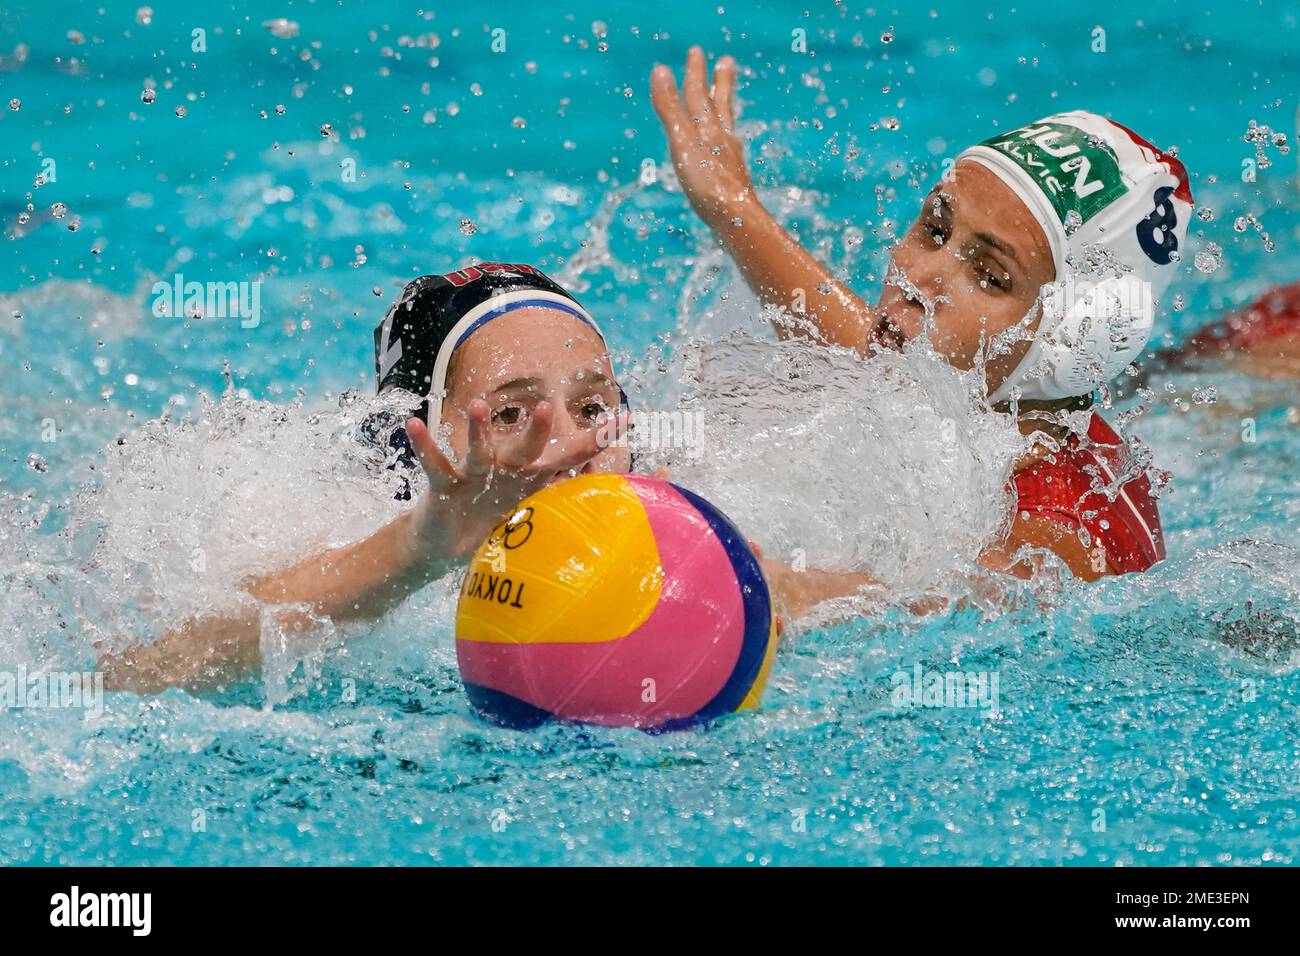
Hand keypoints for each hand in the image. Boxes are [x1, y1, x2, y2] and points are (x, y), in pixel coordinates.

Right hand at [402, 402, 627, 558]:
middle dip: (538, 429)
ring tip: (476, 405)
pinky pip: (434, 465)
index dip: (597, 442)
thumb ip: (567, 514)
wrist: (445, 543)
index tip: (627, 420)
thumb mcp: (533, 522)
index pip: (571, 458)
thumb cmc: (494, 524)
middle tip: (548, 405)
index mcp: (533, 479)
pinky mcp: (445, 487)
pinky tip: (413, 424)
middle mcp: (507, 470)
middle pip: (528, 449)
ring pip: (480, 451)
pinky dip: (424, 445)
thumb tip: (619, 522)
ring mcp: (475, 476)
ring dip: (478, 430)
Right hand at [651, 47, 755, 228]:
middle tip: (726, 62)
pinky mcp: (732, 180)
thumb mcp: (682, 143)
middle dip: (720, 83)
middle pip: (721, 105)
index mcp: (708, 128)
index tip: (695, 52)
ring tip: (725, 102)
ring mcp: (730, 160)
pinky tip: (726, 150)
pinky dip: (724, 140)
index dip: (694, 73)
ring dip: (724, 110)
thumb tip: (659, 70)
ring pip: (726, 126)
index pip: (698, 94)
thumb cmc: (707, 183)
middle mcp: (722, 140)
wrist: (737, 222)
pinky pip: (727, 150)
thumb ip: (670, 109)